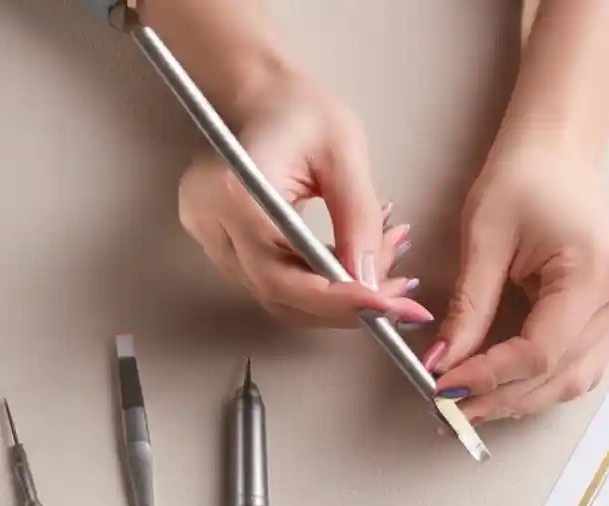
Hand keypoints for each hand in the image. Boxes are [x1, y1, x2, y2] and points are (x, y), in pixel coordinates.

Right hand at [178, 71, 426, 327]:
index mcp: (235, 194)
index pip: (282, 277)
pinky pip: (273, 282)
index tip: (387, 307)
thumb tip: (372, 285)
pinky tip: (355, 268)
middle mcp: (210, 223)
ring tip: (386, 277)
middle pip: (279, 296)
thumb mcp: (345, 154)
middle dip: (344, 306)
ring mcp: (209, 237)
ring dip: (336, 300)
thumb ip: (359, 221)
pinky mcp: (220, 244)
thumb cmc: (302, 110)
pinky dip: (318, 287)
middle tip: (399, 299)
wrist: (264, 94)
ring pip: (277, 297)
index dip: (336, 302)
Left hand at [424, 145, 608, 423]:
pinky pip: (575, 366)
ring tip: (469, 407)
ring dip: (519, 400)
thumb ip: (468, 306)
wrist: (558, 154)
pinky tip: (499, 388)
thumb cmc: (523, 179)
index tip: (443, 386)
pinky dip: (537, 383)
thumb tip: (444, 363)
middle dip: (501, 400)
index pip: (540, 351)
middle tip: (449, 411)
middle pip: (559, 376)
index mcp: (594, 276)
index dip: (490, 376)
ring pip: (571, 382)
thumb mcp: (484, 237)